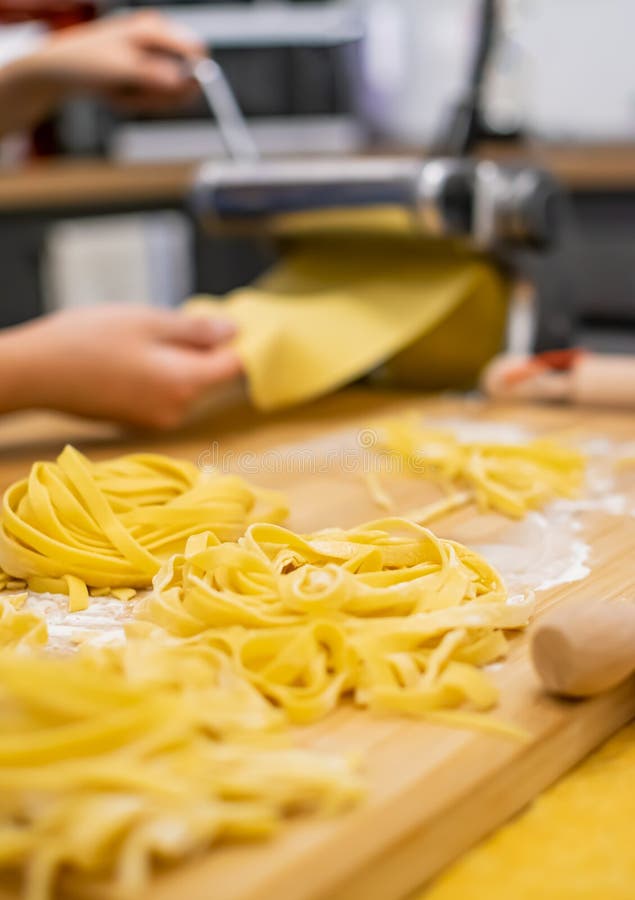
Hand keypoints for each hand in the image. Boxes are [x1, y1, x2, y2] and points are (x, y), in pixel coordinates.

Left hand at [0, 12, 203, 132]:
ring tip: (124, 94)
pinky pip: (158, 94)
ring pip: (173, 89)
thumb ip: (155, 76)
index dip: (194, 77)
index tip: (178, 95)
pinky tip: (123, 95)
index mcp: (155, 27)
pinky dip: (142, 101)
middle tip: (137, 97)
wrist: (61, 68)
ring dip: (150, 100)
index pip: (197, 51)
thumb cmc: (86, 64)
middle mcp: (158, 37)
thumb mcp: (122, 71)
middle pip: (187, 75)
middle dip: (165, 94)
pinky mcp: (146, 70)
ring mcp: (152, 54)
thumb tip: (185, 83)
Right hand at [0, 306, 242, 428]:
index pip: (236, 368)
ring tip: (151, 334)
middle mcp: (177, 411)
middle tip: (186, 318)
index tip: (242, 322)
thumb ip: (196, 331)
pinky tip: (136, 353)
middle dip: (208, 349)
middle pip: (212, 378)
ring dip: (183, 359)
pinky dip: (163, 373)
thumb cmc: (87, 341)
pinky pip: (166, 393)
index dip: (244, 344)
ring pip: (188, 384)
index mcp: (185, 385)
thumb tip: (234, 334)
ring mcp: (157, 420)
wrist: (34, 373)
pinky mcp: (138, 420)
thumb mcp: (148, 322)